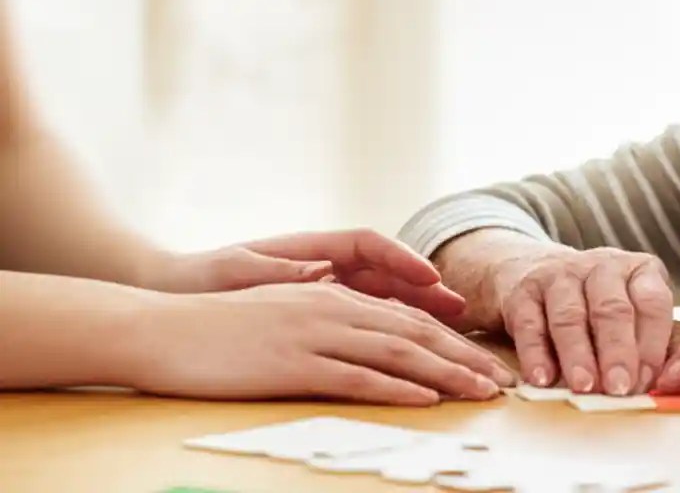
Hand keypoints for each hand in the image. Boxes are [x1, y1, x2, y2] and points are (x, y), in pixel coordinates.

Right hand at [125, 282, 516, 404]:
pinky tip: (426, 398)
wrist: (162, 326)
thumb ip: (325, 317)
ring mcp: (315, 334)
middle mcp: (333, 308)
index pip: (406, 318)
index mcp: (333, 295)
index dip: (450, 340)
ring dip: (446, 373)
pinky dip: (395, 388)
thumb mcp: (283, 311)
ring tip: (481, 391)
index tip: (483, 362)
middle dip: (464, 357)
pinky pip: (355, 376)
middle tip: (502, 381)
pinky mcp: (293, 362)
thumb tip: (362, 336)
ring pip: (396, 353)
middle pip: (415, 332)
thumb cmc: (219, 326)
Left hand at [153, 229, 465, 316]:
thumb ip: (280, 270)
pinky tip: (416, 352)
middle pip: (387, 277)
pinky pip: (366, 325)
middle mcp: (325, 269)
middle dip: (425, 293)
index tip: (429, 276)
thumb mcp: (236, 272)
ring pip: (384, 302)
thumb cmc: (201, 279)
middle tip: (460, 310)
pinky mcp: (320, 321)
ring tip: (454, 330)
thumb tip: (320, 270)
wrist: (171, 294)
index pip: (369, 245)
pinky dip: (393, 334)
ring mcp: (326, 295)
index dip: (402, 259)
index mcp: (310, 249)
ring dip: (418, 315)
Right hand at [490, 242, 673, 395]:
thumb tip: (650, 388)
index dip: (651, 345)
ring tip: (583, 387)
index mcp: (637, 271)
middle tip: (618, 389)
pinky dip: (536, 354)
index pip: (652, 303)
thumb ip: (643, 344)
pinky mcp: (523, 292)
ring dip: (578, 355)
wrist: (529, 266)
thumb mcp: (628, 310)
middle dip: (617, 352)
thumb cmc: (593, 302)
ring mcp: (559, 276)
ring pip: (570, 317)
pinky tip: (542, 379)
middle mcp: (601, 268)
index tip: (645, 382)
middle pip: (611, 309)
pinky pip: (529, 325)